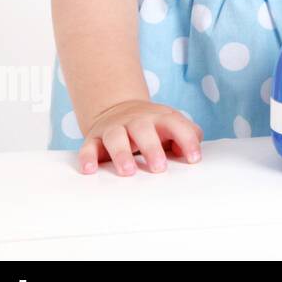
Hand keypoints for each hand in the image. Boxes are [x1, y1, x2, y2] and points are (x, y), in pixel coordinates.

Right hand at [76, 99, 203, 175]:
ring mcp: (114, 128)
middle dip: (152, 148)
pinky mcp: (94, 139)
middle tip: (159, 168)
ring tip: (128, 172)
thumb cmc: (153, 126)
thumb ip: (188, 136)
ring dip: (121, 153)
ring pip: (115, 137)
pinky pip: (88, 147)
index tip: (194, 159)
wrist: (118, 109)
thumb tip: (191, 152)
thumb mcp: (172, 126)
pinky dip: (87, 157)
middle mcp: (136, 121)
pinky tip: (90, 170)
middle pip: (143, 129)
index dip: (187, 140)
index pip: (176, 125)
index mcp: (160, 117)